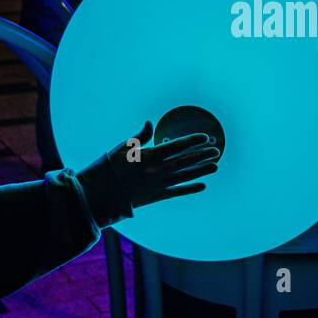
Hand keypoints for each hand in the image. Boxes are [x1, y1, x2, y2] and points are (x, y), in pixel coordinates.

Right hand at [105, 120, 219, 207]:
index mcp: (149, 156)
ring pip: (185, 176)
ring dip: (202, 171)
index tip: (205, 137)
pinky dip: (191, 189)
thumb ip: (140, 136)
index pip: (176, 146)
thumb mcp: (123, 148)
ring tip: (215, 166)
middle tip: (217, 150)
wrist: (101, 193)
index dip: (192, 141)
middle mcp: (157, 170)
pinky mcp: (157, 196)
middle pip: (185, 161)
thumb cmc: (110, 167)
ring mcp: (158, 184)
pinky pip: (178, 192)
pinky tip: (203, 185)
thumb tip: (149, 122)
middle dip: (202, 155)